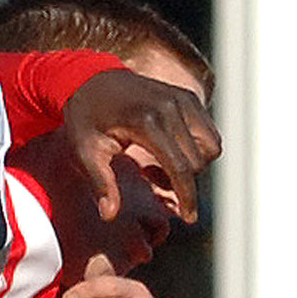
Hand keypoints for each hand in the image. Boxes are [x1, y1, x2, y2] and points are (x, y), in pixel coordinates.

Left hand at [58, 71, 218, 224]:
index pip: (180, 167)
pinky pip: (208, 131)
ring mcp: (182, 99)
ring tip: (160, 164)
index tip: (188, 218)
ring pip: (211, 145)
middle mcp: (171, 107)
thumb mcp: (85, 151)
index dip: (187, 197)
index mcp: (147, 122)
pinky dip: (196, 147)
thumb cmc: (85, 118)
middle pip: (198, 161)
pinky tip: (168, 150)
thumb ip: (101, 183)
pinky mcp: (187, 96)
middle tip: (150, 177)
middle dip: (182, 181)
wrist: (89, 79)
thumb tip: (109, 215)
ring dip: (193, 164)